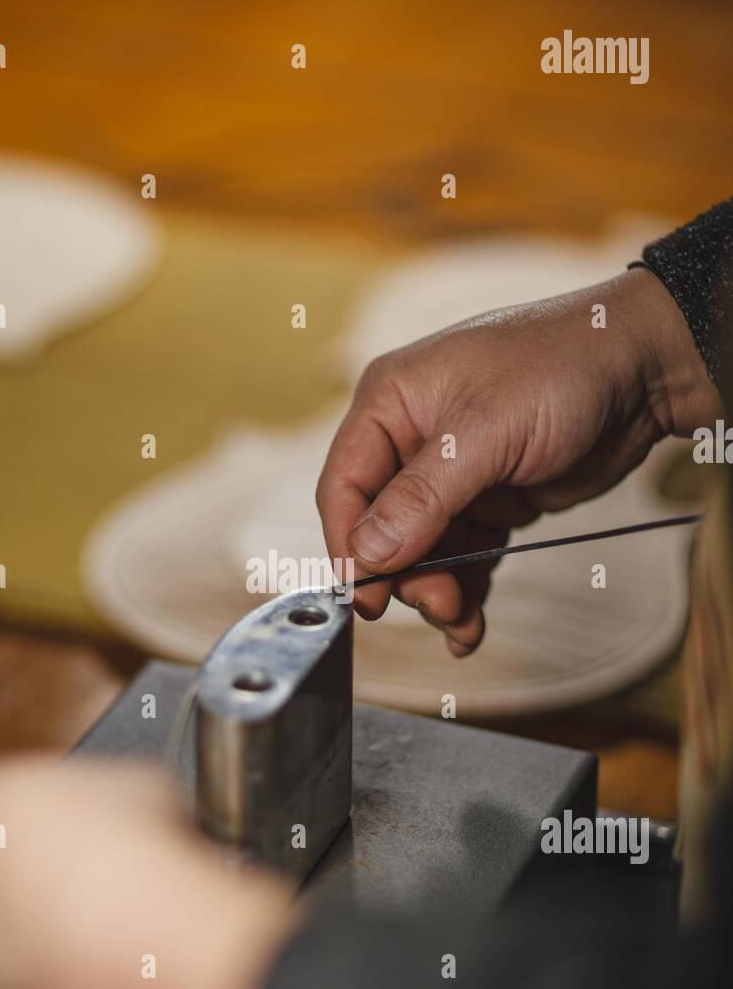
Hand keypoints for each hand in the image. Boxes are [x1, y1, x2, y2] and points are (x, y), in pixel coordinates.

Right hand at [317, 266, 718, 654]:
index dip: (350, 547)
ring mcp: (452, 474)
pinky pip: (464, 555)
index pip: (343, 487)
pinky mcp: (490, 500)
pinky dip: (467, 589)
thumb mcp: (486, 431)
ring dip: (439, 592)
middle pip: (383, 530)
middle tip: (441, 606)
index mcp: (389, 404)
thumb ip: (422, 496)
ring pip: (423, 551)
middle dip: (408, 576)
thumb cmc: (562, 366)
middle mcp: (411, 440)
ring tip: (464, 622)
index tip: (365, 599)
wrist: (644, 368)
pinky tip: (471, 623)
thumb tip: (367, 552)